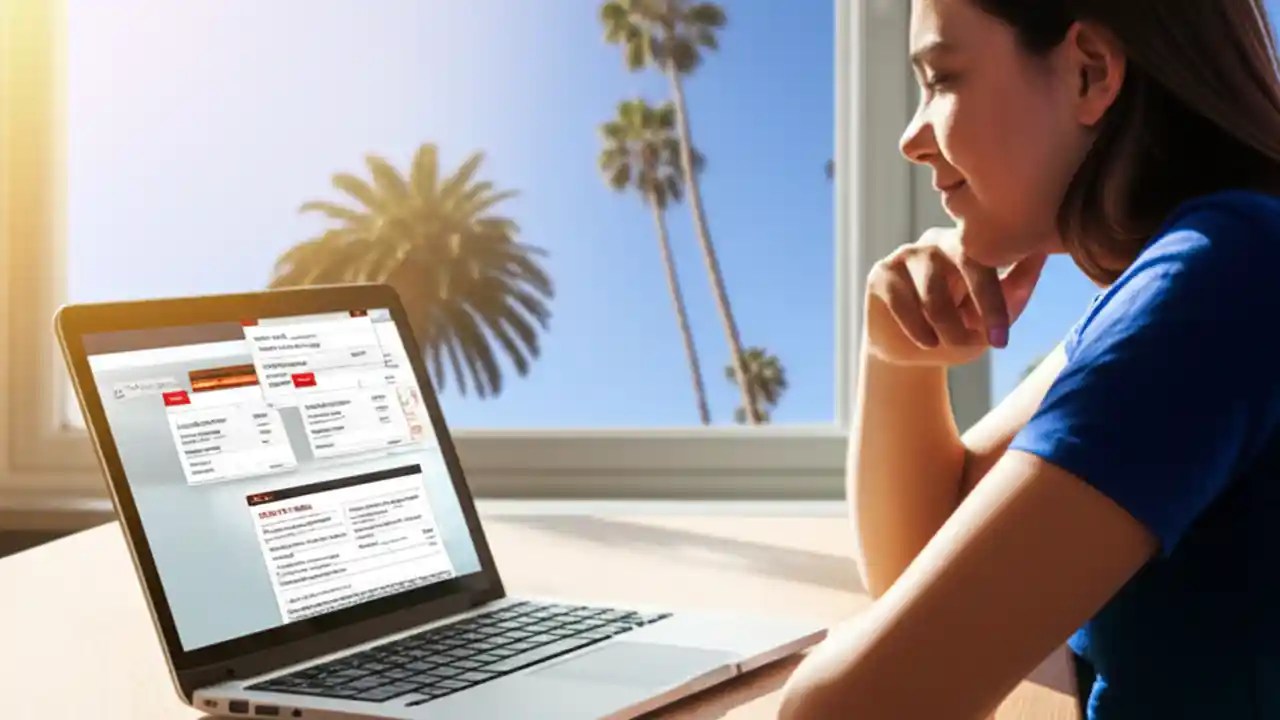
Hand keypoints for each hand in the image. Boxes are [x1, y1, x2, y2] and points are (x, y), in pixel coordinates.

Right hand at [864, 227, 1047, 366]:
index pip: (994, 257)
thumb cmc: (957, 330)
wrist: (910, 354)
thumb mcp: (991, 318)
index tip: (1002, 341)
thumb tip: (1041, 253)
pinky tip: (926, 342)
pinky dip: (917, 328)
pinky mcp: (882, 272)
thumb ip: (1015, 290)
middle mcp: (941, 241)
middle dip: (982, 305)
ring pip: (933, 292)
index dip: (998, 301)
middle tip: (991, 344)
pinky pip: (902, 301)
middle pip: (967, 259)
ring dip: (946, 327)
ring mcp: (909, 253)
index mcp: (972, 244)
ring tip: (950, 345)